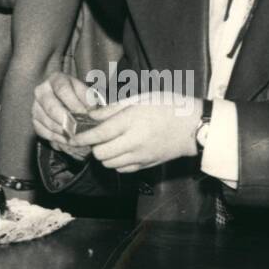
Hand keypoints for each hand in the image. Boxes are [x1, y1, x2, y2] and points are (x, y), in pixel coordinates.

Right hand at [33, 72, 98, 158]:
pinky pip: (41, 131)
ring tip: (75, 138)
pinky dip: (55, 138)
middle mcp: (42, 90)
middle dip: (65, 120)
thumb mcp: (87, 93)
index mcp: (56, 79)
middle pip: (51, 106)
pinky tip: (66, 141)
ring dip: (61, 132)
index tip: (84, 114)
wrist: (69, 103)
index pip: (62, 89)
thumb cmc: (80, 97)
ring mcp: (35, 106)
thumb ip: (89, 100)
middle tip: (77, 130)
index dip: (73, 103)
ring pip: (46, 120)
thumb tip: (89, 112)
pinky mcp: (34, 120)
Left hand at [74, 94, 200, 172]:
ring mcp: (141, 156)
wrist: (195, 126)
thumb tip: (92, 115)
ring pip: (110, 164)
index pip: (99, 134)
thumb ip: (113, 108)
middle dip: (93, 146)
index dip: (82, 136)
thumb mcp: (140, 99)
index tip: (73, 135)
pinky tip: (120, 151)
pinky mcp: (148, 165)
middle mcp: (134, 142)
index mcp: (131, 122)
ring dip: (104, 155)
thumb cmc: (168, 106)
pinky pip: (123, 169)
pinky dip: (116, 163)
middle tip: (94, 136)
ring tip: (107, 143)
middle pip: (101, 154)